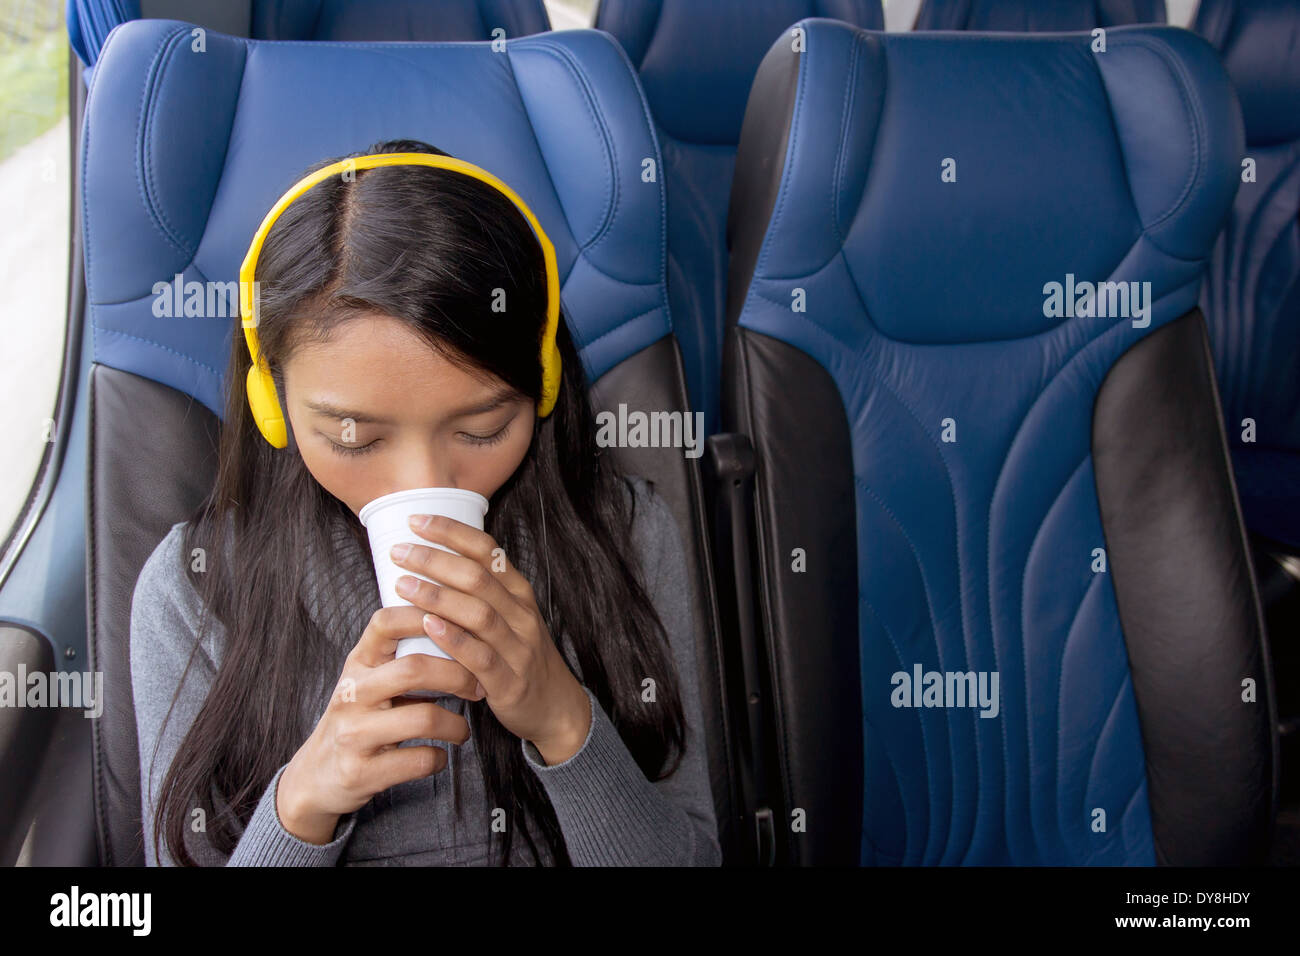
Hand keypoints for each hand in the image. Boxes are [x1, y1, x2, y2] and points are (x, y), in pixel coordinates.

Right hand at [277, 604, 480, 843]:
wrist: (316, 777)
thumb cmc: (359, 720)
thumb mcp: (369, 682)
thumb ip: (401, 658)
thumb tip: (461, 632)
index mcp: (357, 664)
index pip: (386, 622)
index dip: (424, 615)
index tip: (460, 626)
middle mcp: (351, 694)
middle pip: (415, 669)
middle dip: (459, 675)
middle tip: (478, 687)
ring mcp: (353, 734)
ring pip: (424, 719)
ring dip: (456, 725)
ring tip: (461, 730)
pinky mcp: (361, 772)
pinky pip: (420, 761)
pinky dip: (439, 759)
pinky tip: (438, 756)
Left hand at [390, 513, 592, 764]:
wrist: (555, 707)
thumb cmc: (520, 656)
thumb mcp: (510, 616)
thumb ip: (479, 591)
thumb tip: (429, 560)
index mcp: (519, 592)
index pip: (486, 550)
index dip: (451, 531)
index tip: (415, 520)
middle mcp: (521, 614)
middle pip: (477, 576)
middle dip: (435, 559)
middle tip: (398, 551)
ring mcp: (518, 648)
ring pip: (478, 613)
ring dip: (438, 595)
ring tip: (402, 583)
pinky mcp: (509, 682)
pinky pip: (480, 657)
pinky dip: (453, 639)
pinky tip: (426, 626)